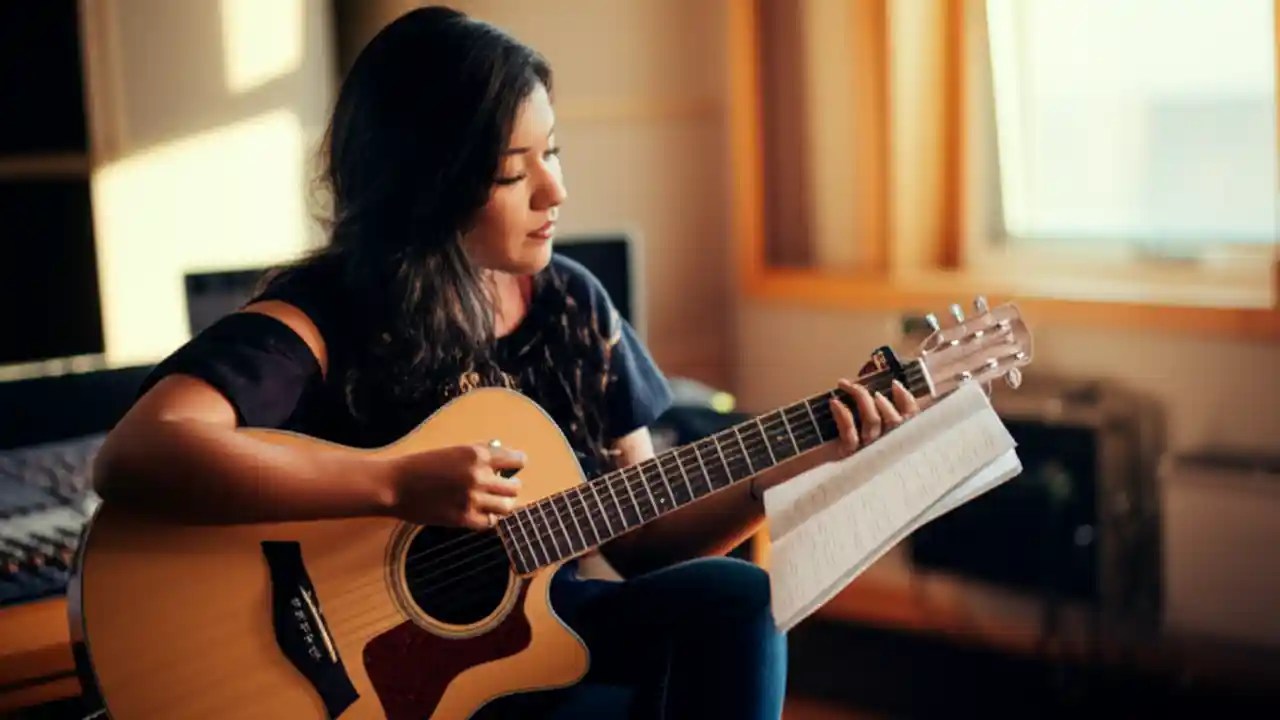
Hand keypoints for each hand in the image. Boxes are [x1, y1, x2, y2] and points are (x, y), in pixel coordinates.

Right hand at [386, 444, 523, 529]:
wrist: (395, 485)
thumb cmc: (421, 464)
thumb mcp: (453, 450)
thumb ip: (478, 454)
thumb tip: (501, 456)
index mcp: (477, 454)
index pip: (517, 460)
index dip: (517, 464)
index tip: (513, 467)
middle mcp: (479, 476)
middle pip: (515, 487)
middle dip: (510, 486)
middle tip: (501, 487)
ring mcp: (472, 499)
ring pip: (506, 507)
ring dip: (501, 504)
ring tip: (491, 501)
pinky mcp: (463, 518)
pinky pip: (489, 522)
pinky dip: (487, 518)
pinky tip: (479, 512)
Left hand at [829, 379, 919, 456]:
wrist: (806, 470)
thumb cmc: (829, 445)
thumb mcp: (855, 427)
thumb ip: (870, 412)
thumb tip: (875, 389)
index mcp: (890, 443)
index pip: (910, 422)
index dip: (907, 402)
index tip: (895, 384)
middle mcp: (883, 450)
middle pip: (894, 421)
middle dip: (880, 398)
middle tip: (861, 385)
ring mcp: (866, 454)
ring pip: (874, 422)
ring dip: (862, 398)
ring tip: (848, 386)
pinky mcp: (847, 457)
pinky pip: (850, 434)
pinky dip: (843, 414)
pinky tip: (834, 403)